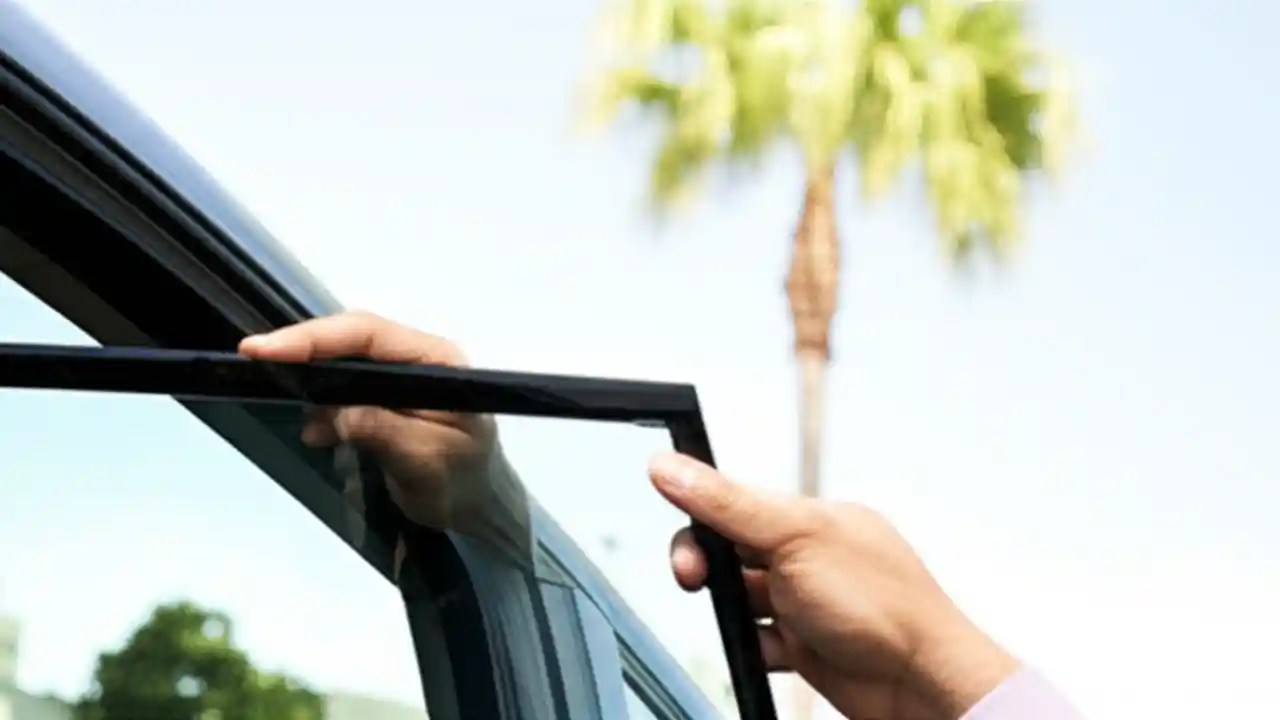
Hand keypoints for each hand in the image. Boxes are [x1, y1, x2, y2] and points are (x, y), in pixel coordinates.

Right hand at [238, 311, 498, 529]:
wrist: (477, 509)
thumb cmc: (463, 482)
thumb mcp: (426, 459)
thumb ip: (383, 430)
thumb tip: (336, 411)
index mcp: (438, 359)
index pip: (370, 333)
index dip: (317, 337)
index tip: (268, 349)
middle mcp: (419, 359)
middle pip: (352, 341)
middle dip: (304, 350)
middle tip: (254, 360)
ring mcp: (402, 379)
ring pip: (344, 364)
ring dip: (312, 380)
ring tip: (280, 396)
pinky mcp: (387, 401)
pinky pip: (346, 391)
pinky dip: (324, 407)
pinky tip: (315, 431)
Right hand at [650, 453, 1017, 719]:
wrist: (921, 683)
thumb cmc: (882, 603)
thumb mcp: (793, 537)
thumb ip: (727, 504)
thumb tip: (670, 467)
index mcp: (810, 517)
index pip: (737, 503)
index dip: (702, 517)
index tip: (683, 534)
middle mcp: (809, 555)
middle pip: (732, 552)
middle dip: (706, 566)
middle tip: (693, 579)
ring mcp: (808, 601)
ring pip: (742, 598)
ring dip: (731, 609)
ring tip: (741, 619)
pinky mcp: (807, 644)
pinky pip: (759, 641)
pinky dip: (753, 646)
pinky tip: (764, 648)